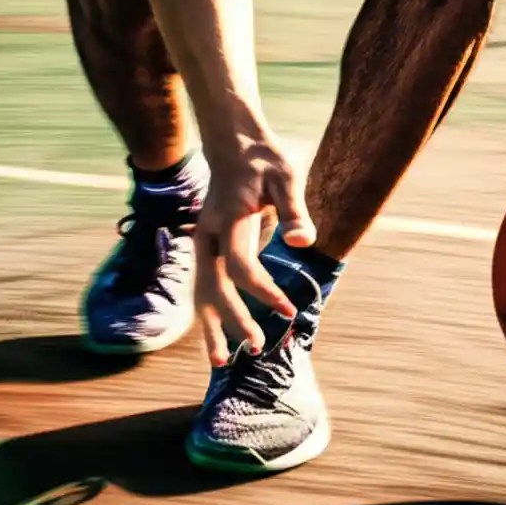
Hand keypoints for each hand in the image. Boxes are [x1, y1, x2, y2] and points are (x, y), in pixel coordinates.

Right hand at [195, 135, 316, 365]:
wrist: (233, 142)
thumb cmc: (265, 159)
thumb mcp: (287, 176)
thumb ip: (294, 211)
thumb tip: (304, 245)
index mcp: (227, 219)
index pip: (241, 265)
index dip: (264, 291)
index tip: (289, 310)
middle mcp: (208, 234)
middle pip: (212, 286)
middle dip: (232, 319)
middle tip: (258, 346)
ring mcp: (202, 242)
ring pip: (200, 292)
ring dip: (211, 327)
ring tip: (222, 362)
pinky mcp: (206, 249)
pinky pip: (204, 287)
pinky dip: (210, 314)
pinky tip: (218, 340)